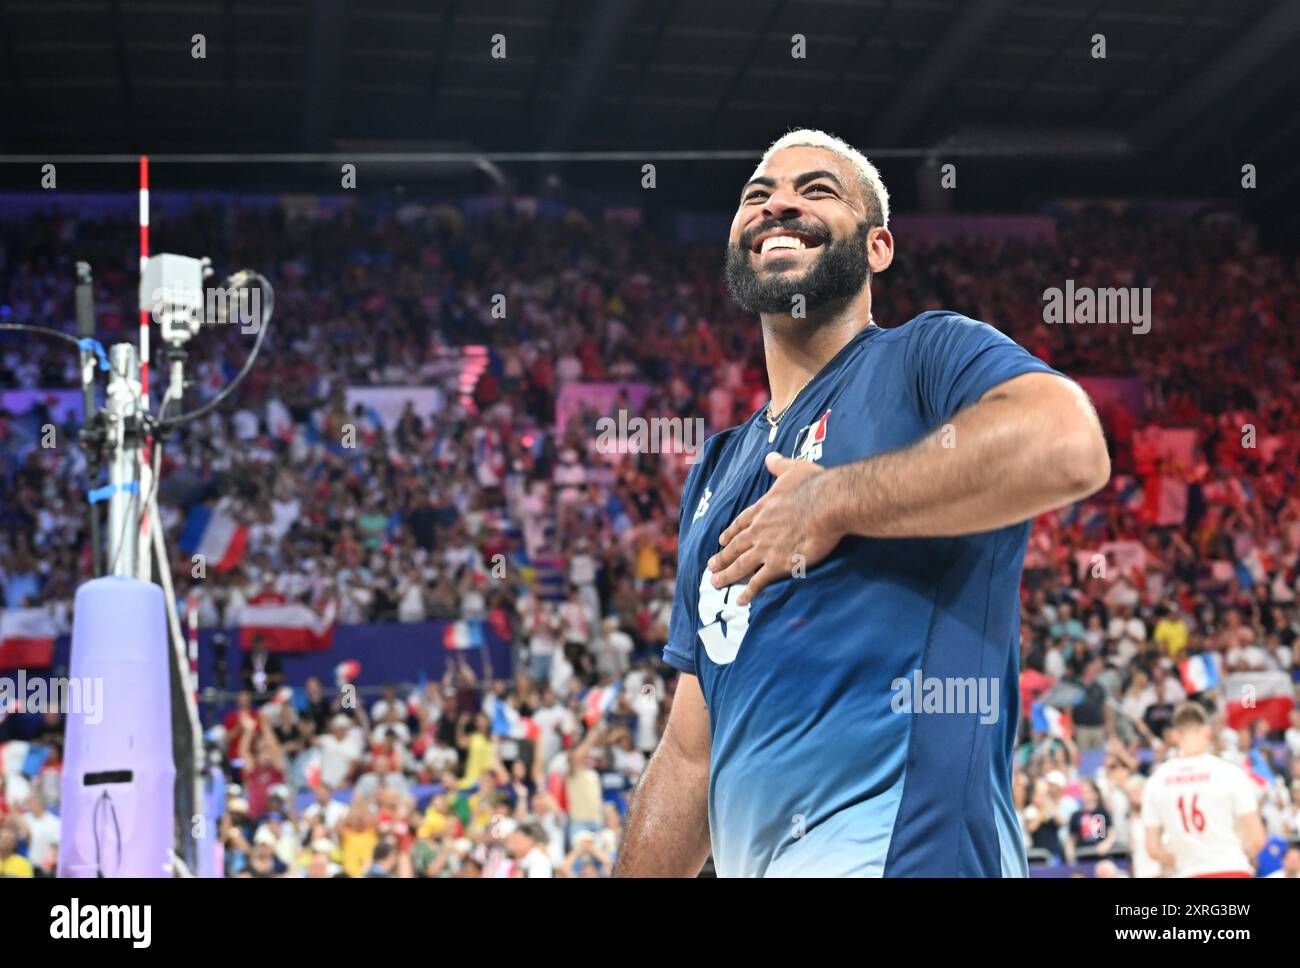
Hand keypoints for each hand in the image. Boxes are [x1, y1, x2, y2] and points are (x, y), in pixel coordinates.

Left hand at [707, 453, 840, 605]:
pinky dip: (748, 592)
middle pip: (736, 545)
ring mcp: (766, 548)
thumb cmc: (813, 486)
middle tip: (710, 565)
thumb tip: (770, 457)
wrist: (826, 505)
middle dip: (722, 556)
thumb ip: (779, 465)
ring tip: (714, 582)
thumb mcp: (793, 469)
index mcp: (763, 509)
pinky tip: (740, 600)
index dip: (731, 532)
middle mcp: (759, 530)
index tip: (721, 540)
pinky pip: (759, 581)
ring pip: (741, 564)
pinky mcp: (778, 564)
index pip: (741, 523)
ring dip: (727, 574)